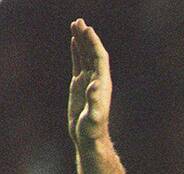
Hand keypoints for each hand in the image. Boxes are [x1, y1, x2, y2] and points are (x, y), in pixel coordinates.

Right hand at [69, 19, 111, 147]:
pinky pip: (79, 63)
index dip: (94, 44)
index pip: (99, 58)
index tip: (87, 29)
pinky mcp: (80, 85)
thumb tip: (94, 85)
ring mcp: (89, 81)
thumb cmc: (92, 130)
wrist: (89, 137)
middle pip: (93, 53)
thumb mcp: (94, 117)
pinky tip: (74, 41)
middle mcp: (97, 80)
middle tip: (79, 21)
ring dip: (81, 41)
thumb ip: (94, 103)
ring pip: (85, 56)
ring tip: (75, 25)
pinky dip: (77, 51)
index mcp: (102, 84)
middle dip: (87, 37)